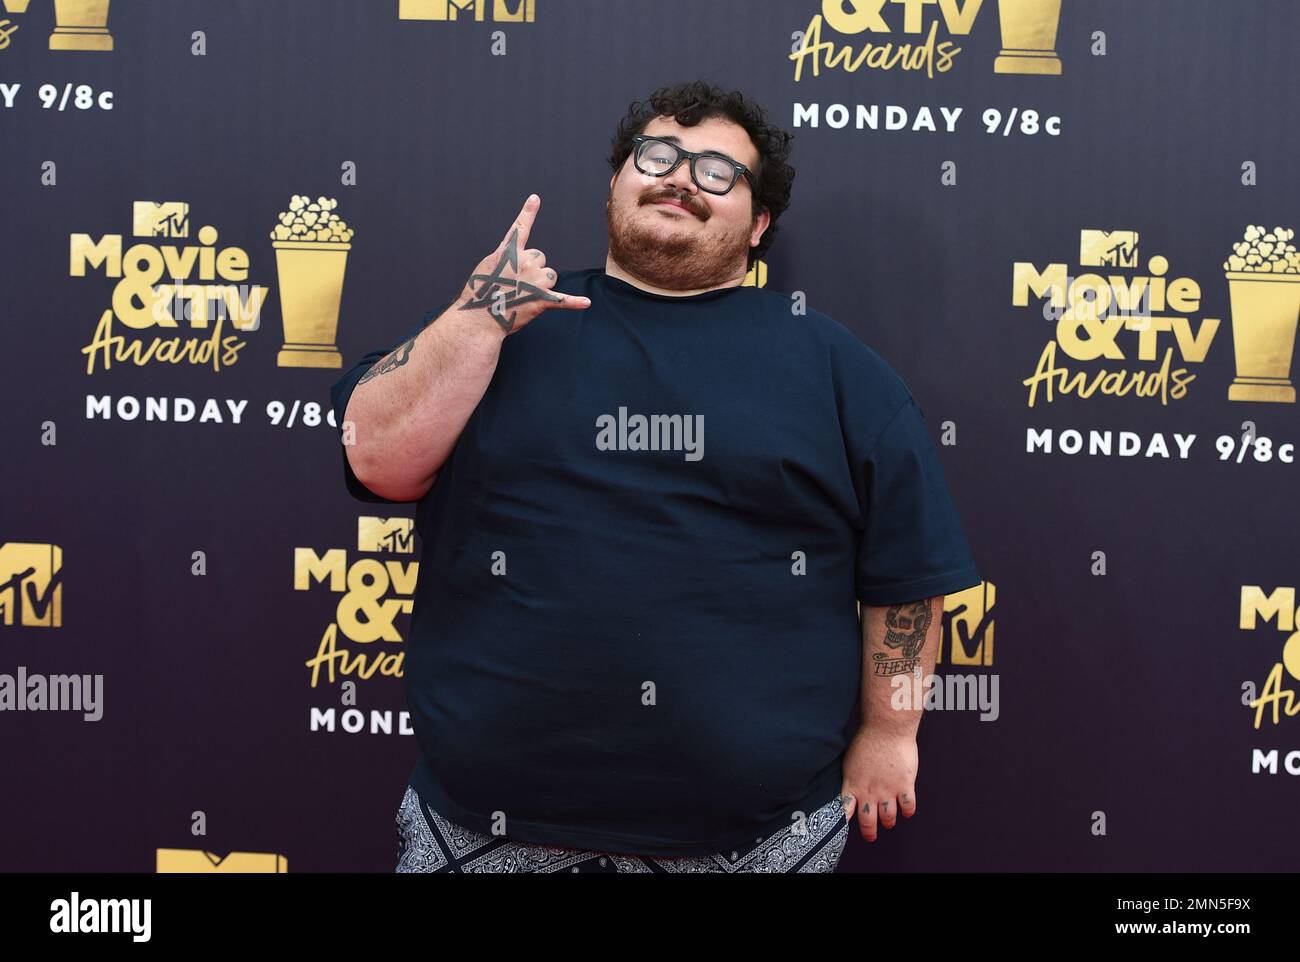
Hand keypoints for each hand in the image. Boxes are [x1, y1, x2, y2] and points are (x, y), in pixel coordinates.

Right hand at [457, 193, 589, 334]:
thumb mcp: (487, 268)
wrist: (479, 318)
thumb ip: (505, 260)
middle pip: (541, 258)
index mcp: (508, 253)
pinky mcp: (541, 300)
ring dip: (542, 285)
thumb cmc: (479, 295)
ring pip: (550, 276)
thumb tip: (519, 264)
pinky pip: (563, 300)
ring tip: (525, 296)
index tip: (535, 198)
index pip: (520, 228)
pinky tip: (586, 303)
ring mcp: (534, 280)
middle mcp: (524, 261)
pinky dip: (575, 302)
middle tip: (516, 284)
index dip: (528, 212)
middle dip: (533, 269)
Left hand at [839, 725, 918, 842]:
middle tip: (871, 836)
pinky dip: (908, 811)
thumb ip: (851, 777)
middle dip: (869, 832)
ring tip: (888, 822)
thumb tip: (850, 787)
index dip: (844, 822)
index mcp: (853, 784)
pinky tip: (907, 810)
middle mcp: (869, 792)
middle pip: (868, 821)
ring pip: (888, 818)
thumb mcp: (850, 760)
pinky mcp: (905, 786)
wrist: (886, 729)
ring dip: (888, 822)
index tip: (844, 829)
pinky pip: (908, 807)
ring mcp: (888, 791)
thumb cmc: (866, 739)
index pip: (845, 811)